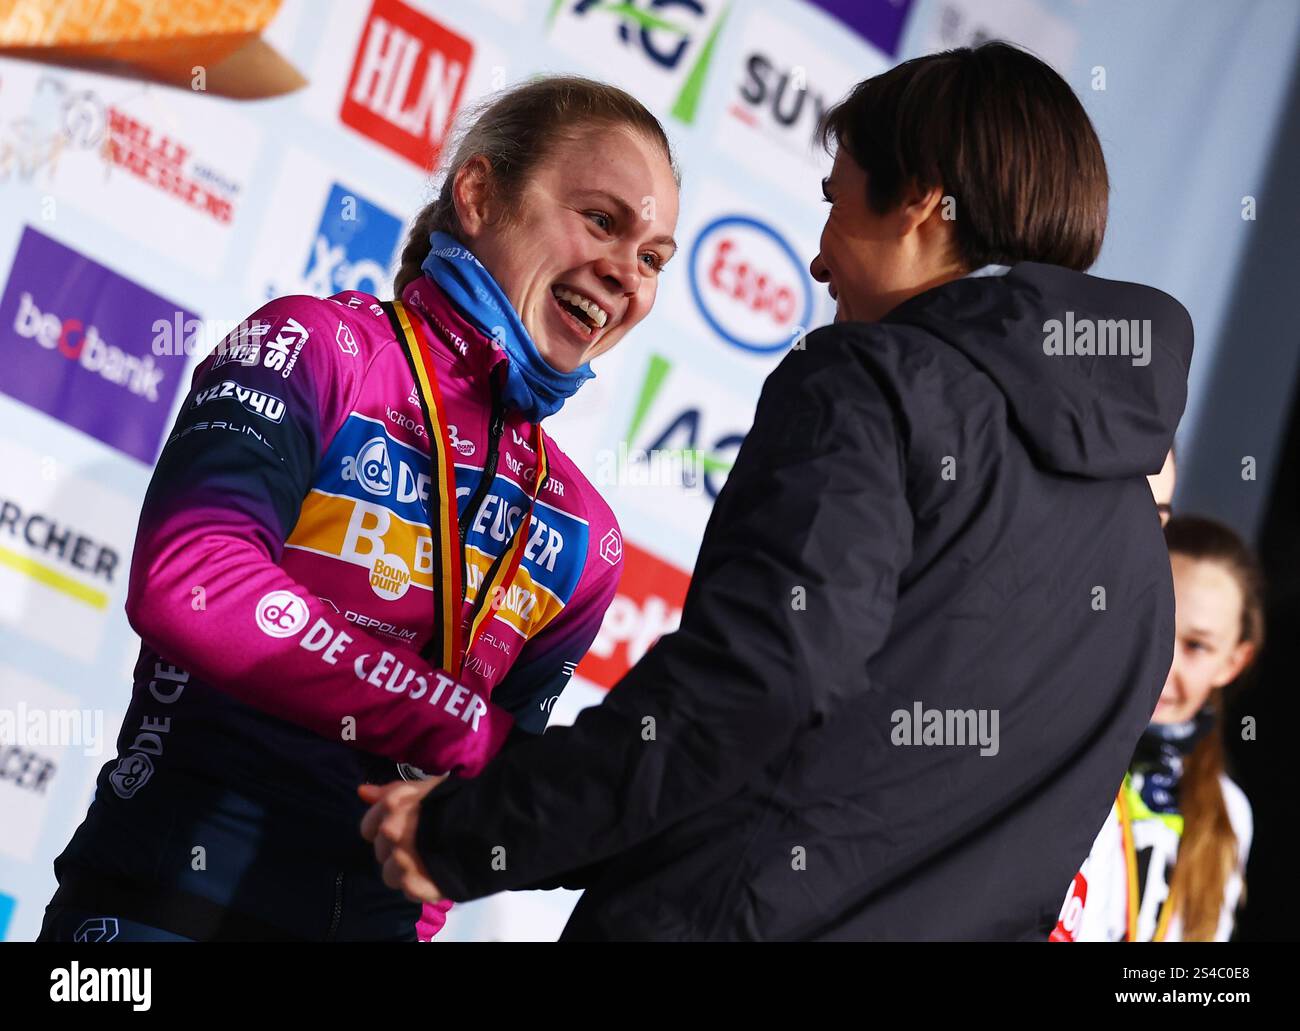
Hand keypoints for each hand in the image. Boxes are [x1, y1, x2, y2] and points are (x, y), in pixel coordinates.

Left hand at [359, 777, 447, 904]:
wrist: (491, 826)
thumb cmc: (457, 802)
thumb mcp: (425, 788)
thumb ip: (391, 791)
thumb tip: (362, 791)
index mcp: (393, 808)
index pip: (367, 829)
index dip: (383, 830)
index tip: (402, 830)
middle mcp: (392, 833)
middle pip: (381, 853)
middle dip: (396, 850)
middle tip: (422, 844)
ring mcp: (403, 861)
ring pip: (390, 875)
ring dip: (407, 871)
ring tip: (430, 862)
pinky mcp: (417, 885)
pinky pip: (408, 891)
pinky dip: (420, 886)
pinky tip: (435, 875)